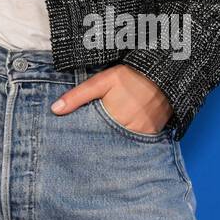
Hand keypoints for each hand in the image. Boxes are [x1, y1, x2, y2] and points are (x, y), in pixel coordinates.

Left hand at [51, 64, 172, 134]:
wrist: (164, 74)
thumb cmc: (130, 76)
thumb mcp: (102, 81)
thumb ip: (78, 96)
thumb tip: (54, 110)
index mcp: (114, 119)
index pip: (94, 137)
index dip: (84, 139)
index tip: (74, 141)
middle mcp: (130, 131)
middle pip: (108, 143)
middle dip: (98, 143)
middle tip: (85, 146)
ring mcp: (144, 135)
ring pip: (122, 145)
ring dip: (113, 143)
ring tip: (103, 141)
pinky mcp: (154, 135)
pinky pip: (137, 144)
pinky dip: (128, 142)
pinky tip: (120, 138)